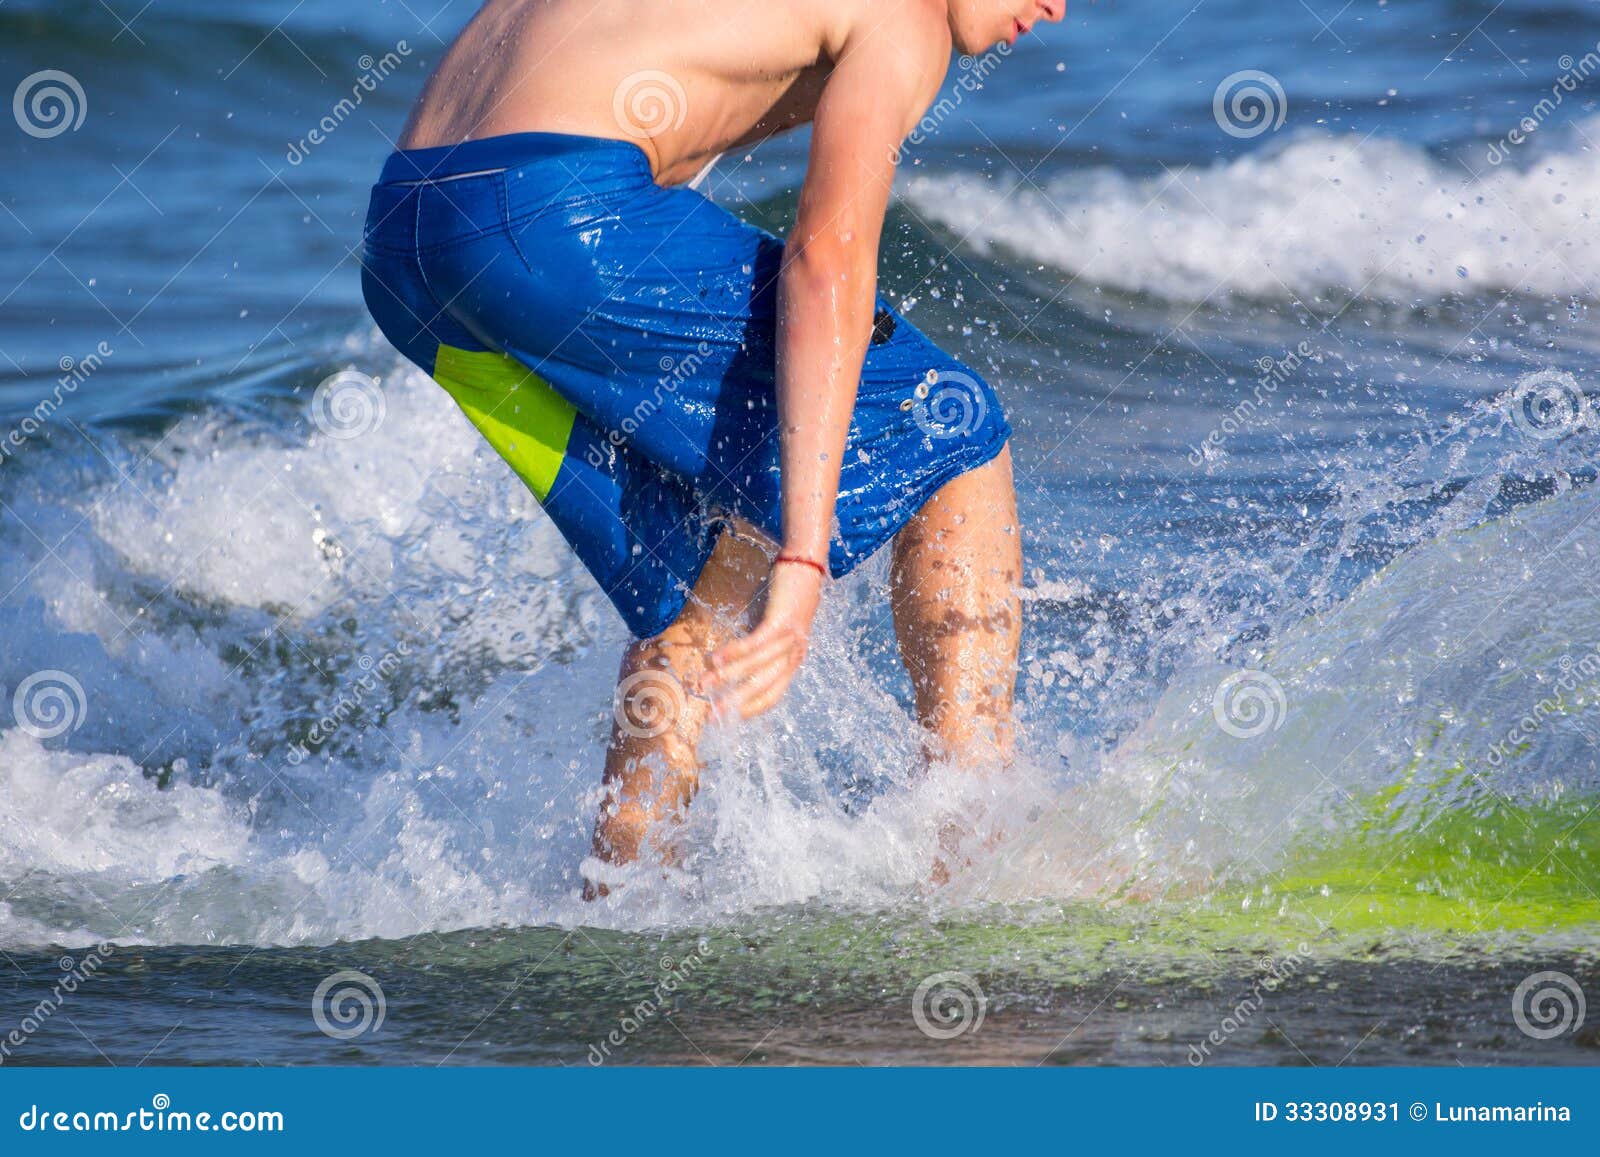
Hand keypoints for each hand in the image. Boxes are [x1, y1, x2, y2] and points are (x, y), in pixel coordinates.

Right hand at [703, 556, 824, 718]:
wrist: (806, 564)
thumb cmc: (788, 595)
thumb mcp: (776, 627)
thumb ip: (761, 645)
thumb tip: (735, 659)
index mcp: (793, 659)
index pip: (774, 693)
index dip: (752, 707)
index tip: (730, 718)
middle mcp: (794, 653)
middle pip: (764, 685)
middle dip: (736, 702)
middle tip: (712, 715)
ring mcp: (789, 638)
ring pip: (756, 665)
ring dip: (727, 677)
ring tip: (704, 683)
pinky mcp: (781, 621)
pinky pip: (755, 642)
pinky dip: (735, 652)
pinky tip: (716, 658)